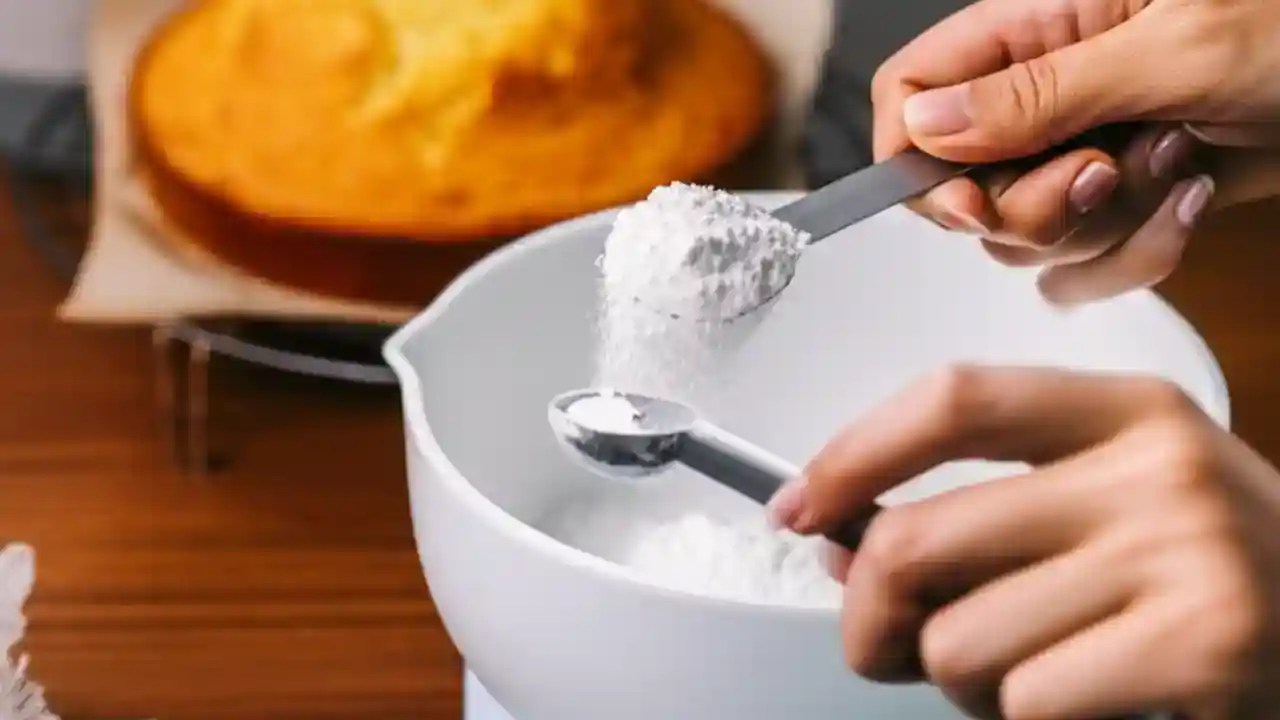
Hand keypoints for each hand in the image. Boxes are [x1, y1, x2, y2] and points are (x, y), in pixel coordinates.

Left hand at [768, 367, 1279, 719]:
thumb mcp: (1111, 508)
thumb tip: (839, 541)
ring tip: (1035, 676)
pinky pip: (1027, 703)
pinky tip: (1092, 704)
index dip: (851, 455)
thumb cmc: (1211, 580)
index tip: (797, 507)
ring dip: (967, 685)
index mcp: (1128, 412)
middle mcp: (1157, 469)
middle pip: (918, 539)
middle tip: (886, 645)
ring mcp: (1187, 556)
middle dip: (869, 616)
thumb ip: (986, 516)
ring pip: (959, 643)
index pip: (952, 400)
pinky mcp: (1204, 648)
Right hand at [872, 0, 1279, 305]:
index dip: (915, 162)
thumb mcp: (1173, 49)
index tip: (971, 205)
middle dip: (1032, 210)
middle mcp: (1041, 95)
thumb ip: (1036, 93)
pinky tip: (1191, 194)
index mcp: (1032, 28)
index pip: (908, 97)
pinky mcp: (1123, 199)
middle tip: (1103, 174)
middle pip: (959, 189)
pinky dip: (1140, 252)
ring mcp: (1079, 150)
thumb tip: (925, 127)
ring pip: (1025, 239)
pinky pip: (1084, 266)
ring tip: (1175, 161)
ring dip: (1104, 227)